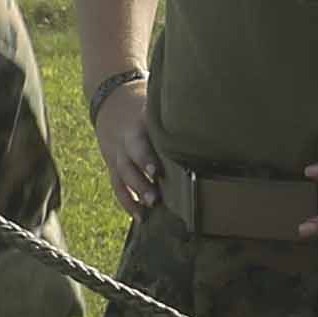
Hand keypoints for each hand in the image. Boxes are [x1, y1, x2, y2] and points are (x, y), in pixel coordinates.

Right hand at [91, 75, 162, 215]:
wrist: (111, 100)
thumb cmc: (143, 103)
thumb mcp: (154, 103)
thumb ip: (172, 114)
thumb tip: (206, 119)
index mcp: (136, 126)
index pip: (139, 143)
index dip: (146, 158)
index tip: (157, 172)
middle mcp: (124, 142)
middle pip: (129, 165)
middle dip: (141, 182)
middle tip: (155, 198)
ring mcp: (117, 155)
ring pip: (122, 177)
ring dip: (135, 195)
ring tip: (148, 210)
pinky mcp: (114, 166)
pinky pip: (118, 186)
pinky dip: (127, 202)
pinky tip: (140, 216)